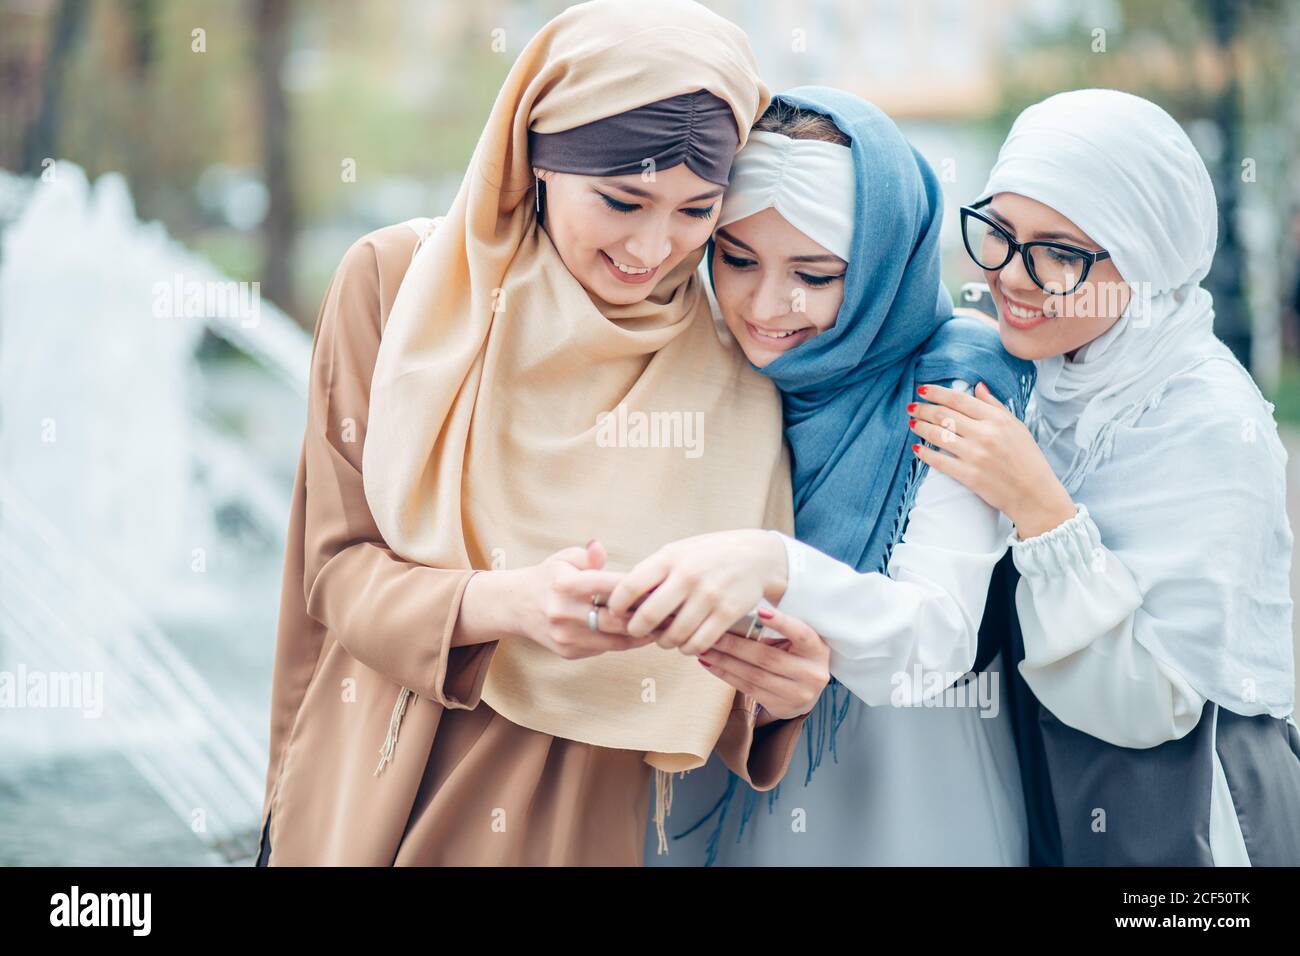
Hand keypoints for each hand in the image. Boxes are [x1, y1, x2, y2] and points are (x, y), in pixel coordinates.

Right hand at [509, 540, 652, 659]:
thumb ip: (588, 556)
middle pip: (614, 619)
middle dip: (644, 617)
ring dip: (640, 634)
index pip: (609, 586)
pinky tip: (640, 634)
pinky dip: (623, 641)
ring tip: (663, 626)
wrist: (517, 606)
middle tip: (670, 613)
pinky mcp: (567, 651)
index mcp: (564, 583)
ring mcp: (564, 635)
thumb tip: (600, 548)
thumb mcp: (566, 558)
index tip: (661, 588)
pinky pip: (603, 648)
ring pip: (613, 639)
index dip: (637, 589)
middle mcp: (562, 611)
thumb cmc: (550, 577)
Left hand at [605, 529, 787, 656]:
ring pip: (673, 636)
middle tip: (637, 631)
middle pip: (648, 617)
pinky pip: (698, 644)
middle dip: (636, 630)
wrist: (757, 556)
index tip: (616, 613)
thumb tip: (619, 598)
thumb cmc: (708, 556)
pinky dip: (688, 648)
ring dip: (664, 642)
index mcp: (670, 558)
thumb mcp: (678, 552)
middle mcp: (688, 576)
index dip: (617, 606)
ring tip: (666, 637)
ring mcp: (709, 595)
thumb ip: (651, 572)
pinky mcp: (727, 613)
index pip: (630, 586)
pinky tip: (687, 642)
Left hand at [697, 607, 829, 720]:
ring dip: (724, 662)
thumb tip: (735, 621)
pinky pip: (748, 689)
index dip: (781, 623)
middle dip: (734, 645)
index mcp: (817, 649)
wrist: (806, 692)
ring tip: (704, 650)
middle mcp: (811, 673)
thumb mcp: (796, 641)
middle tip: (711, 634)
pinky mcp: (781, 707)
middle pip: (767, 657)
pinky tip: (711, 665)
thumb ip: (776, 631)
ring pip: (753, 675)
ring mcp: (797, 693)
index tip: (760, 611)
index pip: (800, 634)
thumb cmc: (795, 655)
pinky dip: (726, 675)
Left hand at [908, 382, 1075, 538]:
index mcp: (997, 419)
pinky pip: (939, 461)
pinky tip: (917, 448)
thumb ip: (995, 405)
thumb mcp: (1016, 426)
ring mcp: (976, 455)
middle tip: (911, 407)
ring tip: (912, 423)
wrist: (1034, 494)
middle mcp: (985, 434)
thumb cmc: (1027, 459)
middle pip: (944, 415)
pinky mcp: (969, 476)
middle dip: (923, 409)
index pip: (959, 400)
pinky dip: (925, 454)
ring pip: (938, 435)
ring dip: (921, 427)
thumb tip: (977, 386)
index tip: (922, 390)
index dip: (936, 393)